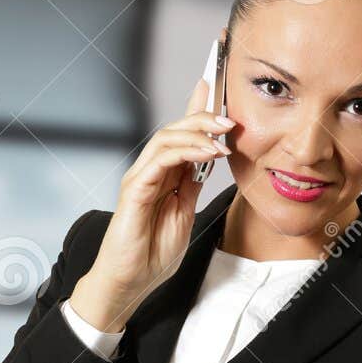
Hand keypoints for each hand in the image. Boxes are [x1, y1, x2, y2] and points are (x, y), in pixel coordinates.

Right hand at [68, 41, 234, 333]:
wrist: (129, 283)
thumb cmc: (152, 256)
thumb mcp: (185, 215)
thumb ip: (194, 186)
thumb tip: (211, 159)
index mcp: (166, 175)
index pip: (183, 132)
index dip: (199, 104)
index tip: (217, 79)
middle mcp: (151, 171)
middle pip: (176, 127)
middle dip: (204, 113)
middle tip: (232, 112)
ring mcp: (141, 178)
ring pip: (168, 137)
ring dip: (199, 130)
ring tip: (225, 133)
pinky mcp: (135, 189)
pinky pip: (161, 159)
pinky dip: (187, 150)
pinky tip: (210, 153)